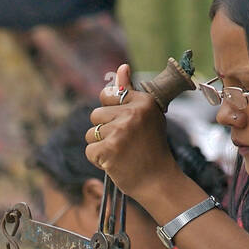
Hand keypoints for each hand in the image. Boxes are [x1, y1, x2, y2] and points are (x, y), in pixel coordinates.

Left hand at [87, 64, 177, 202]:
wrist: (159, 182)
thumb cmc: (151, 149)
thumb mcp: (146, 117)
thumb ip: (130, 93)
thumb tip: (122, 67)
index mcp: (144, 101)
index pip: (107, 95)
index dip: (111, 113)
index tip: (127, 127)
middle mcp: (133, 112)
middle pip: (96, 115)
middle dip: (105, 131)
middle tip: (125, 144)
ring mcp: (121, 131)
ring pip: (91, 133)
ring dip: (101, 146)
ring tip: (121, 154)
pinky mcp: (110, 149)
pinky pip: (90, 150)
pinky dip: (98, 160)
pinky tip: (115, 164)